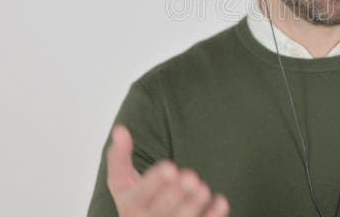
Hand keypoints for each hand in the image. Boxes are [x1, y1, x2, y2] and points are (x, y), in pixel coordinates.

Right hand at [106, 124, 229, 216]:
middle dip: (177, 193)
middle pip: (162, 210)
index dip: (155, 183)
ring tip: (202, 188)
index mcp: (130, 207)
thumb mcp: (121, 182)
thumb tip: (120, 129)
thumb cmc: (136, 200)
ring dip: (193, 205)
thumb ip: (118, 157)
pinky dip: (212, 216)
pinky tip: (220, 201)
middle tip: (191, 177)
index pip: (140, 196)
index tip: (170, 168)